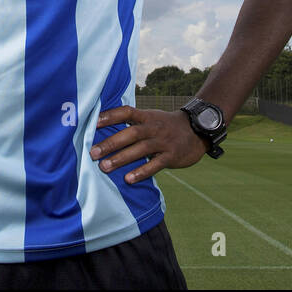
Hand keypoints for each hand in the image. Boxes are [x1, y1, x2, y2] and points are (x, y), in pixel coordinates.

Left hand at [90, 106, 208, 183]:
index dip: (110, 116)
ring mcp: (164, 142)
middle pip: (131, 133)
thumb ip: (133, 123)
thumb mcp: (152, 118)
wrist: (197, 131)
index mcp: (147, 117)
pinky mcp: (172, 156)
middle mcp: (154, 128)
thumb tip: (105, 126)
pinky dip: (141, 172)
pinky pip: (155, 165)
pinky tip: (128, 179)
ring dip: (121, 158)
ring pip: (141, 149)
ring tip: (105, 167)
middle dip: (111, 143)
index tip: (93, 122)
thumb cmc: (166, 126)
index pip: (127, 112)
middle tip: (93, 152)